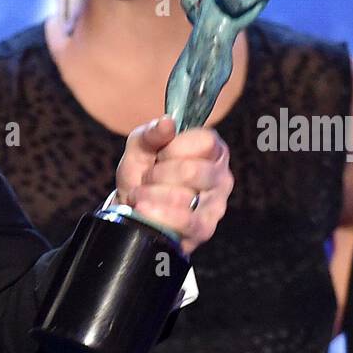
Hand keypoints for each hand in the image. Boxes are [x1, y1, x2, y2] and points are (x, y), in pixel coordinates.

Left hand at [116, 115, 232, 254]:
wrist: (132, 211)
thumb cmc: (143, 175)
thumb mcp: (140, 149)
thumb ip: (150, 133)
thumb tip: (166, 123)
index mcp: (213, 151)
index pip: (205, 141)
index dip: (174, 148)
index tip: (159, 155)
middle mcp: (221, 177)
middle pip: (192, 170)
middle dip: (157, 174)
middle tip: (147, 178)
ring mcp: (216, 206)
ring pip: (183, 197)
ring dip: (151, 195)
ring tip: (141, 196)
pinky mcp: (204, 230)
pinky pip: (184, 222)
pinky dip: (158, 215)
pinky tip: (144, 210)